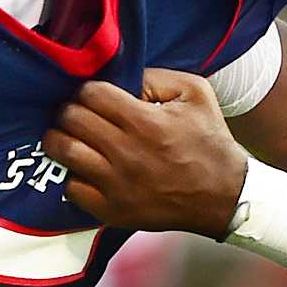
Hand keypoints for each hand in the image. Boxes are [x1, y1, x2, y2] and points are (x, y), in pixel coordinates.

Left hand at [46, 70, 249, 235]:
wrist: (225, 195)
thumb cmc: (209, 141)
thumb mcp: (195, 93)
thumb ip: (156, 76)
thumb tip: (121, 75)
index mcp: (146, 122)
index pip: (91, 93)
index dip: (88, 90)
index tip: (94, 96)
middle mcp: (127, 153)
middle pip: (71, 119)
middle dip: (71, 110)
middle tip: (78, 113)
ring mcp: (117, 185)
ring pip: (64, 151)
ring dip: (61, 139)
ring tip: (70, 136)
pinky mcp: (113, 210)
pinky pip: (71, 188)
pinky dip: (72, 175)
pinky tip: (84, 169)